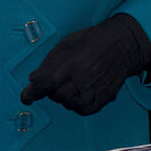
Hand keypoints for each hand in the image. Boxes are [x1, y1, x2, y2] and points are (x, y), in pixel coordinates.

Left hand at [20, 14, 150, 115]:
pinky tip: (77, 93)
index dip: (34, 91)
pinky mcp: (105, 98)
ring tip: (70, 83)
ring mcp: (97, 90)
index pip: (48, 83)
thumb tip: (32, 81)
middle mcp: (86, 78)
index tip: (26, 97)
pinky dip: (76, 104)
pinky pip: (83, 109)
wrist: (124, 44)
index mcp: (74, 62)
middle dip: (51, 90)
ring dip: (63, 97)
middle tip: (57, 79)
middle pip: (57, 96)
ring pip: (69, 104)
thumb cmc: (93, 40)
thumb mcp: (68, 43)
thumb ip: (49, 63)